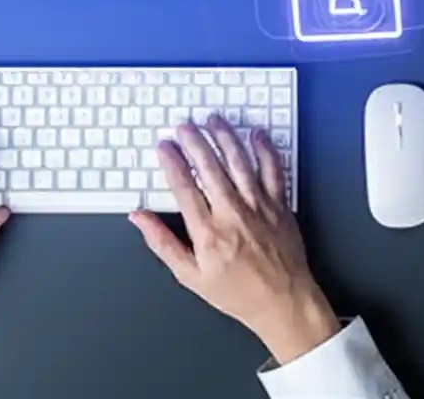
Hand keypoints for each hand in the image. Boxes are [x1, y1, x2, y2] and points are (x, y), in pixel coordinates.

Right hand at [129, 115, 339, 363]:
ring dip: (224, 137)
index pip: (184, 187)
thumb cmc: (238, 292)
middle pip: (210, 167)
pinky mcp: (279, 206)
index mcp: (208, 232)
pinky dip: (264, 150)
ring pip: (239, 162)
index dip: (172, 162)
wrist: (283, 302)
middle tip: (184, 126)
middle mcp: (233, 214)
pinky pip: (273, 170)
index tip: (164, 146)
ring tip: (213, 121)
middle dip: (194, 141)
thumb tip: (139, 219)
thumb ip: (163, 243)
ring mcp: (259, 207)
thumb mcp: (190, 275)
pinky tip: (256, 135)